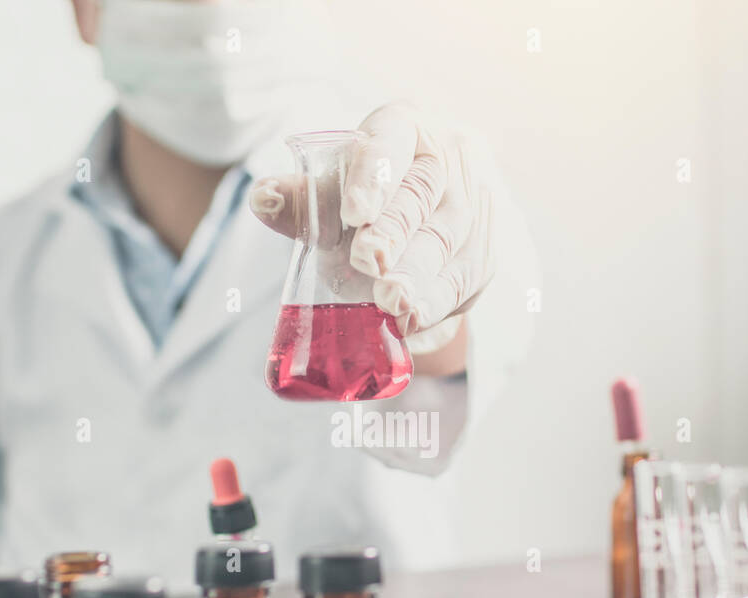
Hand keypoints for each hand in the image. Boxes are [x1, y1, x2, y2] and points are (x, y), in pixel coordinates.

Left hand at [249, 103, 494, 340]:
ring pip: (447, 240)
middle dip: (396, 231)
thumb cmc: (368, 200)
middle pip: (423, 195)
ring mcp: (474, 206)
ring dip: (417, 275)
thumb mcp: (332, 193)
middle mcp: (449, 159)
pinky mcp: (483, 253)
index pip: (392, 142)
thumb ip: (302, 199)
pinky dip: (434, 302)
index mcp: (405, 128)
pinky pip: (462, 278)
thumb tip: (263, 199)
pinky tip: (411, 319)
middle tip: (369, 261)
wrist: (422, 220)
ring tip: (390, 301)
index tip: (354, 212)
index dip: (374, 177)